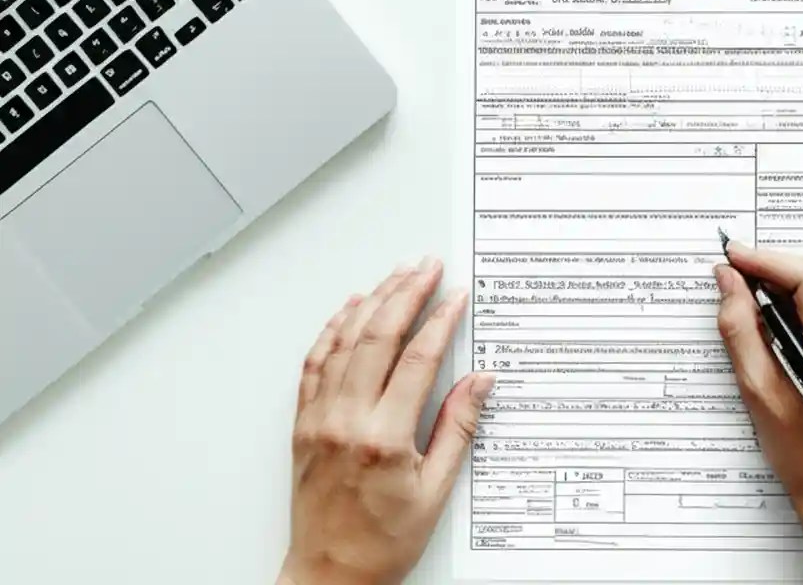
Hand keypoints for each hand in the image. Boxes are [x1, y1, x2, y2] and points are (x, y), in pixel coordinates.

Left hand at [280, 259, 492, 584]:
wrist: (329, 574)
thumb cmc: (381, 543)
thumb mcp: (434, 492)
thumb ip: (457, 430)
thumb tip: (479, 383)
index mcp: (383, 438)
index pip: (416, 361)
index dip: (440, 322)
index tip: (456, 298)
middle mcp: (345, 421)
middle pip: (377, 338)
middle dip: (406, 295)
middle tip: (427, 268)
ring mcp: (319, 419)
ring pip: (343, 343)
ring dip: (371, 302)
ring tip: (395, 276)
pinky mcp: (303, 424)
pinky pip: (314, 364)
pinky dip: (332, 330)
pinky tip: (348, 311)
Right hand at [714, 242, 802, 583]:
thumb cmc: (801, 453)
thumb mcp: (758, 391)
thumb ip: (741, 329)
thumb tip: (728, 282)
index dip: (767, 260)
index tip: (732, 257)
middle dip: (773, 269)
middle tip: (731, 273)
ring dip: (785, 285)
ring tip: (746, 296)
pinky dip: (800, 303)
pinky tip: (773, 318)